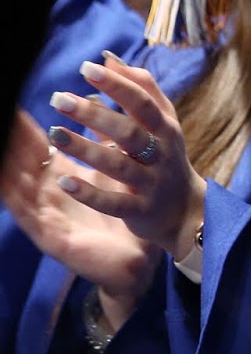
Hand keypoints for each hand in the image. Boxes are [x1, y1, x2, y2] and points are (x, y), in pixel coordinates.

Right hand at [1, 108, 158, 305]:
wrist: (135, 257)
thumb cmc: (120, 209)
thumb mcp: (111, 168)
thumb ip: (102, 135)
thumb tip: (94, 97)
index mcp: (61, 176)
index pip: (37, 145)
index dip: (24, 126)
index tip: (14, 105)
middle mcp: (49, 194)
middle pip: (24, 162)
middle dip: (13, 140)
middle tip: (7, 117)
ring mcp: (49, 216)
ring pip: (24, 188)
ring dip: (12, 167)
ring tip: (4, 146)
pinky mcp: (56, 239)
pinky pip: (40, 219)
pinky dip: (35, 202)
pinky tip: (43, 186)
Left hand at [43, 53, 206, 257]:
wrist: (184, 209)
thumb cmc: (165, 156)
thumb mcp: (161, 122)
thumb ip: (139, 88)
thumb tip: (106, 57)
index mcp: (165, 128)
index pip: (142, 101)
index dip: (117, 84)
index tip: (86, 68)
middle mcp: (161, 153)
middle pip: (130, 131)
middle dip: (95, 114)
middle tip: (59, 99)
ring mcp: (152, 182)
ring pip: (119, 165)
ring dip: (86, 149)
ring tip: (55, 134)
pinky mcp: (140, 210)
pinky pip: (114, 202)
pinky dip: (89, 193)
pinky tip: (64, 182)